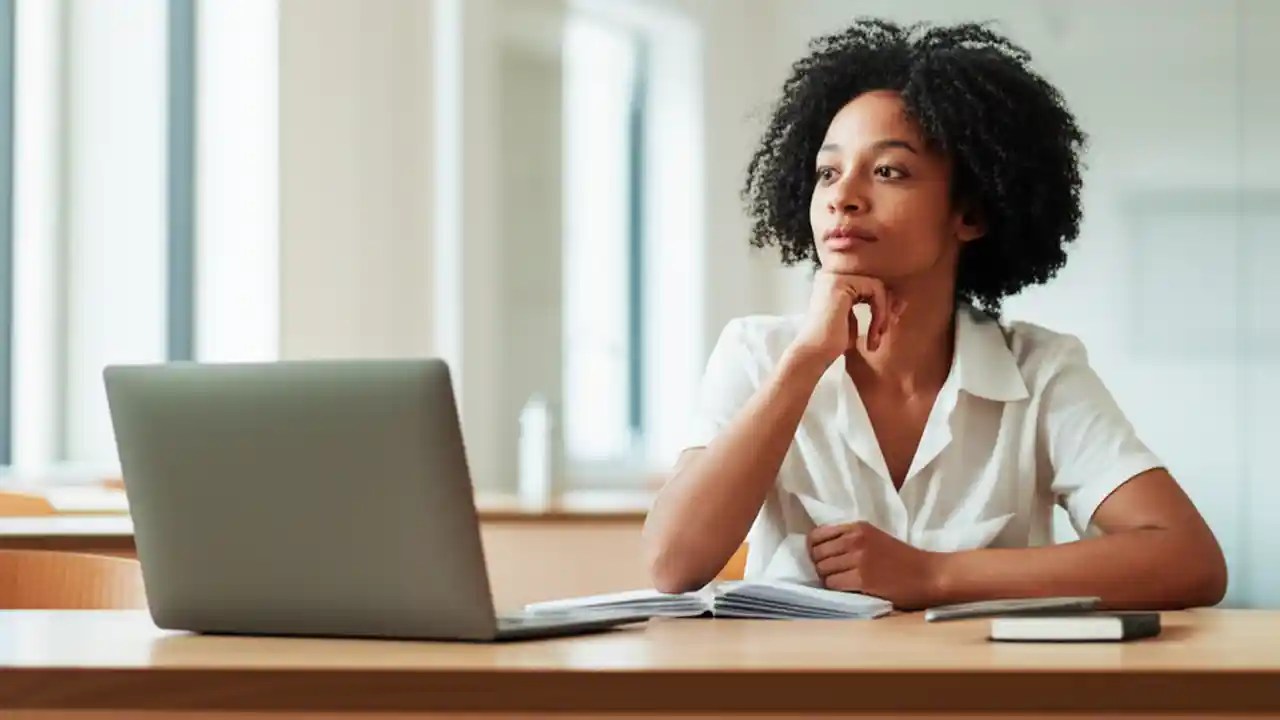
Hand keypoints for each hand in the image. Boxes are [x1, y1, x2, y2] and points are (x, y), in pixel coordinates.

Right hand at [790, 272, 897, 364]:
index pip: (869, 284)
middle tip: (889, 327)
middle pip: (875, 283)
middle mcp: (832, 275)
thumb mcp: (855, 321)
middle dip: (887, 306)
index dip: (884, 303)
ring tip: (878, 335)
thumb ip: (871, 307)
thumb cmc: (832, 343)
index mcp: (834, 283)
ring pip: (877, 287)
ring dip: (883, 313)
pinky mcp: (841, 284)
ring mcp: (835, 277)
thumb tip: (900, 300)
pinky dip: (880, 313)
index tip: (890, 323)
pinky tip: (874, 332)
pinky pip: (874, 291)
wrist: (815, 353)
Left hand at [808, 521, 944, 609]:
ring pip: (822, 570)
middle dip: (820, 566)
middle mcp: (855, 539)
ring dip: (828, 579)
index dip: (814, 549)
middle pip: (817, 554)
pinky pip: (833, 584)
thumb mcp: (874, 538)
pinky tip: (849, 589)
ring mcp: (858, 558)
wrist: (928, 574)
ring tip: (842, 582)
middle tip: (833, 574)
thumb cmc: (902, 559)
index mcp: (857, 527)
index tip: (821, 559)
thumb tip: (818, 550)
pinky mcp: (862, 578)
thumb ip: (849, 539)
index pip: (817, 535)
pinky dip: (836, 589)